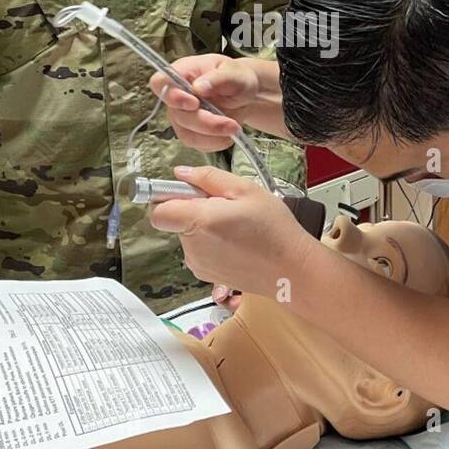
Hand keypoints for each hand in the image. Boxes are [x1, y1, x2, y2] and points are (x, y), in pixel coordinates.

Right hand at [149, 54, 260, 151]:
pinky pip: (197, 144)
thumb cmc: (237, 77)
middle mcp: (178, 96)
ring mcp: (182, 116)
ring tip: (234, 128)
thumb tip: (199, 87)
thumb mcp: (235, 72)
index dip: (172, 96)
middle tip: (230, 123)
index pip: (160, 83)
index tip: (194, 103)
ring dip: (212, 135)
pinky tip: (229, 134)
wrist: (246, 94)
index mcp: (183, 73)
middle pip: (176, 114)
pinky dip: (216, 142)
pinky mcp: (191, 133)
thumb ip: (219, 78)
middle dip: (205, 122)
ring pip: (186, 134)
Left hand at [149, 166, 315, 298]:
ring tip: (235, 225)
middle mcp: (193, 247)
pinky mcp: (206, 275)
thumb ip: (208, 178)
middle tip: (225, 206)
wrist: (292, 270)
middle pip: (175, 219)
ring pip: (187, 234)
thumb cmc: (274, 230)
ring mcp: (198, 264)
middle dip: (193, 209)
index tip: (188, 192)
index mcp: (200, 222)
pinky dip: (211, 242)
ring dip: (203, 226)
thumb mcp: (246, 190)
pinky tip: (235, 240)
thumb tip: (181, 173)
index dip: (169, 197)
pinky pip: (198, 249)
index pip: (157, 210)